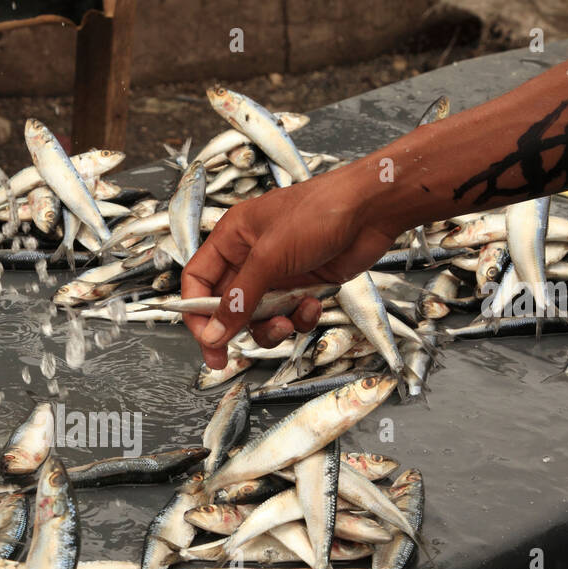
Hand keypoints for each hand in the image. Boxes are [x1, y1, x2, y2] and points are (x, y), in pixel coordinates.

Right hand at [180, 166, 406, 368]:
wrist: (371, 210)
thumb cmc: (320, 212)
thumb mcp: (269, 257)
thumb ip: (239, 298)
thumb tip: (214, 331)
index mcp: (232, 239)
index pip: (198, 280)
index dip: (196, 311)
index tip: (205, 338)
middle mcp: (251, 257)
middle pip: (226, 304)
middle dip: (230, 330)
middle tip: (224, 358)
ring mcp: (278, 274)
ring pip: (258, 317)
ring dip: (271, 327)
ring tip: (286, 321)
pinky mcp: (303, 286)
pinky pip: (289, 315)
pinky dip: (300, 317)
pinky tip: (312, 303)